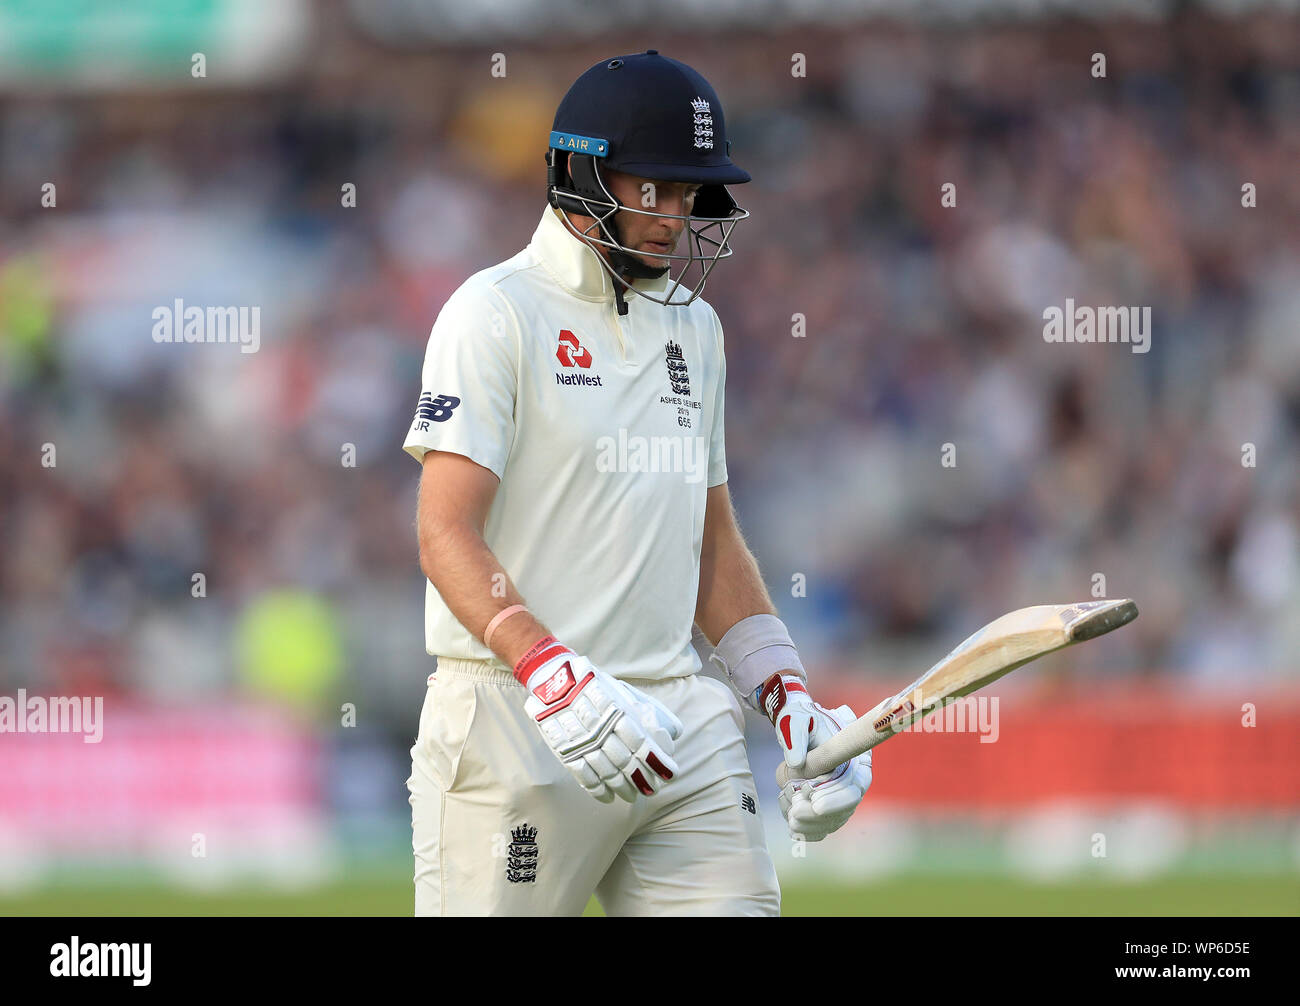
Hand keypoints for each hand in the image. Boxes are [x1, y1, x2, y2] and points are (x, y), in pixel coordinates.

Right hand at [518, 640, 682, 803]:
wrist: (553, 680)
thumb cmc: (594, 685)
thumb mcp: (622, 690)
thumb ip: (647, 711)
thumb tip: (674, 732)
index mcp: (616, 710)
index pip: (641, 743)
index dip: (657, 762)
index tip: (669, 774)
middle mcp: (600, 728)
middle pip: (626, 762)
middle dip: (642, 780)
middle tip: (652, 789)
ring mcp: (581, 741)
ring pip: (607, 773)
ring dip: (623, 788)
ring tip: (633, 795)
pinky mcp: (565, 751)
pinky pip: (584, 776)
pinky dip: (598, 790)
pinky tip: (608, 797)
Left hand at [758, 674, 871, 840]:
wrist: (794, 726)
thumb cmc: (800, 720)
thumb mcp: (796, 722)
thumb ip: (796, 739)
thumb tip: (796, 763)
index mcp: (854, 760)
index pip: (854, 787)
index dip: (838, 799)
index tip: (815, 803)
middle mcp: (852, 782)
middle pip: (844, 809)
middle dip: (817, 815)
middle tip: (794, 811)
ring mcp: (840, 797)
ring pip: (831, 821)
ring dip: (809, 823)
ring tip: (790, 812)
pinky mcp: (825, 807)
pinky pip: (821, 827)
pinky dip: (807, 830)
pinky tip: (793, 828)